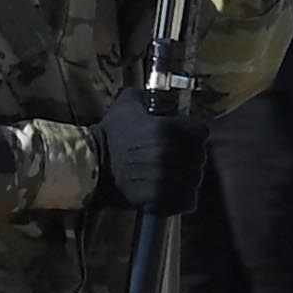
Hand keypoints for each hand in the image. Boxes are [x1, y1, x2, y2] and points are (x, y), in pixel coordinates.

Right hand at [91, 96, 204, 216]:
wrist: (92, 166)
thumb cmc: (110, 135)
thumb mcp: (126, 104)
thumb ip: (147, 96)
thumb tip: (160, 93)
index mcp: (169, 129)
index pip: (201, 131)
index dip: (193, 133)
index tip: (182, 136)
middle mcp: (172, 153)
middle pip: (199, 155)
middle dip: (189, 154)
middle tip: (172, 156)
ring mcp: (169, 179)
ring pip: (195, 178)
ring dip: (186, 176)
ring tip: (169, 174)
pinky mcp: (164, 199)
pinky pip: (187, 199)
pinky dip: (181, 196)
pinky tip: (168, 190)